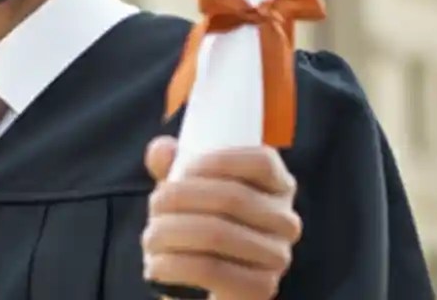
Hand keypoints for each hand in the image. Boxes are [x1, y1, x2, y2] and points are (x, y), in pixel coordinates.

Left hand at [141, 136, 301, 299]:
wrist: (204, 285)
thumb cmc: (198, 227)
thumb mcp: (188, 192)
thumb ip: (175, 167)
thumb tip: (161, 150)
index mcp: (278, 186)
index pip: (261, 161)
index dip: (216, 160)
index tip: (180, 171)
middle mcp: (285, 221)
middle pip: (232, 197)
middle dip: (179, 197)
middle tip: (153, 205)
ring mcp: (277, 256)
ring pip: (217, 233)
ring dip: (170, 231)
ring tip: (150, 237)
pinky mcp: (261, 289)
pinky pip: (211, 270)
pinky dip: (173, 264)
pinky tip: (156, 264)